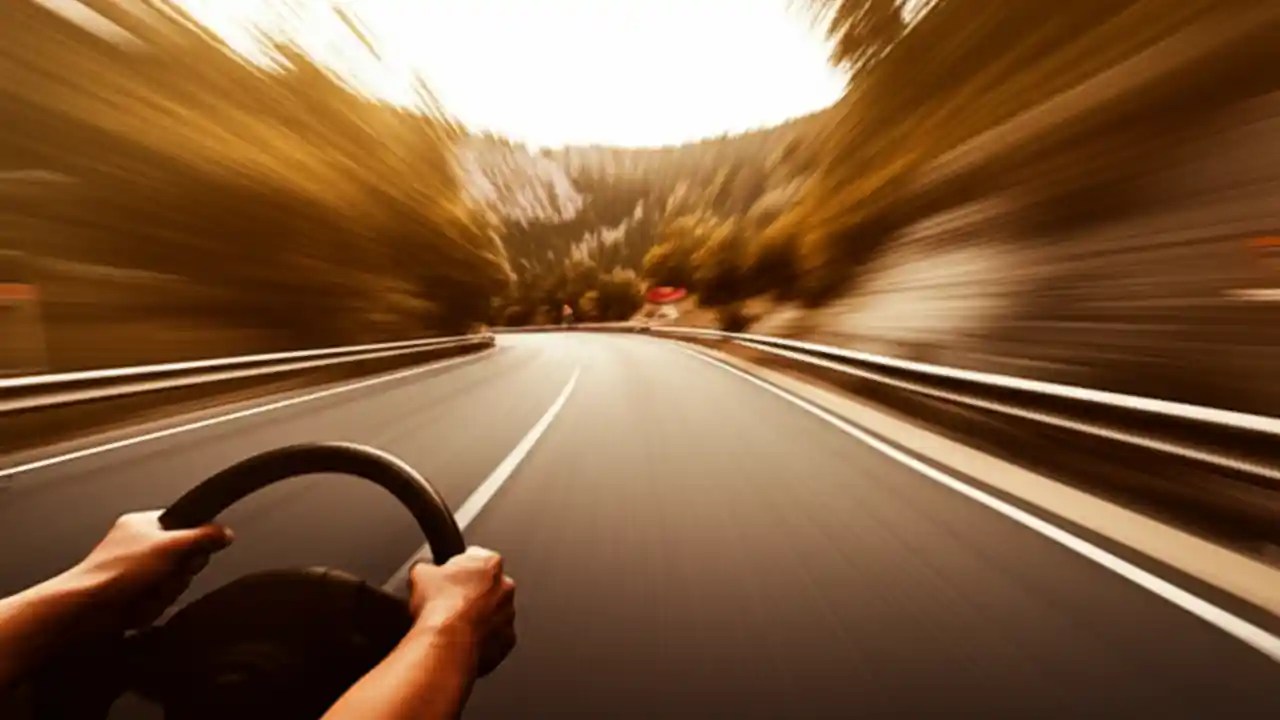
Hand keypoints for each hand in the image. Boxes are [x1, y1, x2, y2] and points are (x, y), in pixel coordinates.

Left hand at [68, 510, 232, 629]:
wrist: (84, 609)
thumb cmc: (114, 571)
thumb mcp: (170, 546)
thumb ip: (203, 537)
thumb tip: (226, 533)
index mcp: (144, 524)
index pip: (188, 527)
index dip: (195, 544)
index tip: (190, 554)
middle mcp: (140, 546)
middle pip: (185, 560)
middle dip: (177, 575)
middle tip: (161, 575)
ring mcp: (136, 572)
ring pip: (173, 583)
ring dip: (164, 593)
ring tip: (144, 593)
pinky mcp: (132, 596)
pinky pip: (160, 601)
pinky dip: (151, 606)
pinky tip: (136, 605)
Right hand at [409, 547, 515, 676]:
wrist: (446, 643)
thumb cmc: (439, 607)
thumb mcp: (420, 574)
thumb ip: (427, 567)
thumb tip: (423, 571)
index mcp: (489, 563)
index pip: (476, 557)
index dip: (459, 567)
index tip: (449, 576)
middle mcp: (505, 587)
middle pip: (489, 585)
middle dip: (473, 592)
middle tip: (451, 602)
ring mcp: (508, 615)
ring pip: (495, 612)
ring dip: (480, 616)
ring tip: (455, 625)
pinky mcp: (507, 641)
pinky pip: (496, 637)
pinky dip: (483, 639)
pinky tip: (463, 640)